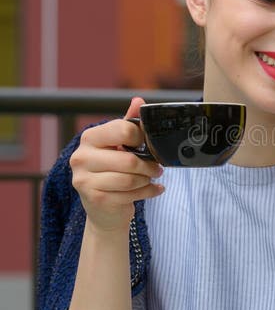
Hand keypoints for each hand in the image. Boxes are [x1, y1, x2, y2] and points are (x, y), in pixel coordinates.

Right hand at [70, 97, 163, 232]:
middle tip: (157, 168)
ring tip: (152, 178)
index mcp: (89, 138)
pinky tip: (152, 190)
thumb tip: (138, 101)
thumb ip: (128, 123)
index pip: (122, 130)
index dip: (141, 138)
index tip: (146, 145)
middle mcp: (81, 157)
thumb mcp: (120, 145)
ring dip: (147, 180)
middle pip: (128, 160)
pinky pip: (130, 195)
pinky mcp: (94, 199)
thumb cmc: (113, 171)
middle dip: (149, 165)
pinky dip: (147, 192)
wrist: (103, 208)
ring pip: (130, 179)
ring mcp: (84, 180)